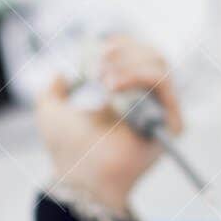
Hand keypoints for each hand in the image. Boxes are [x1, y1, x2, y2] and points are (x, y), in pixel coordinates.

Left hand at [34, 35, 182, 212]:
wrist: (79, 177)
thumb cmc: (66, 150)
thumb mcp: (51, 111)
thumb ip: (52, 91)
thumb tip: (60, 73)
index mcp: (126, 97)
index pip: (136, 55)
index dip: (119, 44)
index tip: (95, 48)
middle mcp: (147, 103)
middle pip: (151, 54)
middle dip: (124, 49)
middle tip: (98, 63)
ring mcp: (160, 112)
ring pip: (159, 64)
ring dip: (128, 63)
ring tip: (102, 79)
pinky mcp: (170, 123)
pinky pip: (163, 83)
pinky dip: (137, 75)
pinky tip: (112, 87)